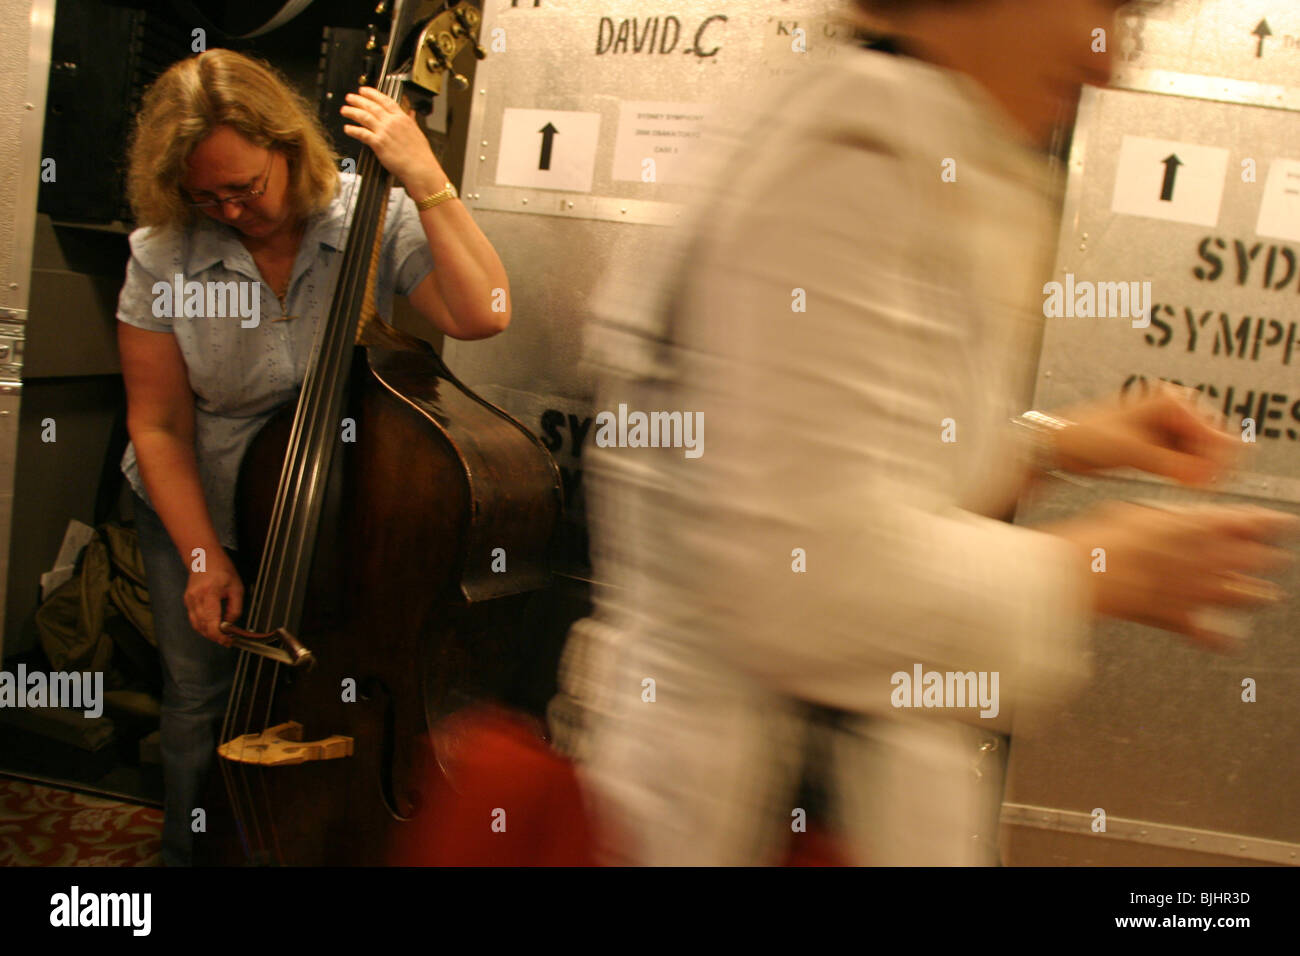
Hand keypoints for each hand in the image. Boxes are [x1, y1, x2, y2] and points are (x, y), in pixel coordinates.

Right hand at [184, 550, 243, 645]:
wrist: (204, 558)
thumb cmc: (221, 569)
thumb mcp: (236, 587)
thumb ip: (235, 608)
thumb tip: (231, 624)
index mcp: (210, 593)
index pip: (211, 621)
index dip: (219, 635)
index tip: (228, 640)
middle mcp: (196, 598)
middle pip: (202, 626)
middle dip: (215, 637)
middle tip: (227, 640)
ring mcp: (189, 600)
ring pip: (196, 625)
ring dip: (208, 633)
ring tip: (222, 634)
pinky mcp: (187, 601)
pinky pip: (194, 619)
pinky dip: (203, 626)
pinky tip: (212, 626)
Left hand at [340, 87, 446, 196]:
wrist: (420, 168)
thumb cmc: (421, 155)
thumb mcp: (418, 132)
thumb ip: (411, 120)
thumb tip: (411, 113)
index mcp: (402, 118)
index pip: (385, 100)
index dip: (372, 93)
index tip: (363, 90)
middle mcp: (392, 122)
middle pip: (371, 106)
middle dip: (358, 100)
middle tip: (349, 97)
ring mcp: (384, 132)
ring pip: (364, 117)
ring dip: (352, 112)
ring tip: (344, 110)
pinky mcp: (378, 143)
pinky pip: (362, 133)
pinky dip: (353, 130)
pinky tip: (347, 129)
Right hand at [1046, 502, 1297, 650]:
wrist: (1078, 574)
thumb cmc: (1096, 539)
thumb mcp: (1129, 510)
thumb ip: (1159, 519)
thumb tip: (1161, 522)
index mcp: (1196, 526)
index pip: (1252, 522)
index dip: (1273, 523)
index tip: (1282, 523)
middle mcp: (1205, 559)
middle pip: (1259, 559)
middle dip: (1268, 557)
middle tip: (1273, 555)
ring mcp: (1195, 592)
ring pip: (1248, 597)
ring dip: (1259, 594)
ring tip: (1266, 594)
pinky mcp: (1178, 620)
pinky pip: (1213, 636)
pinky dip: (1222, 639)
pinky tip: (1226, 640)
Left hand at [1051, 383, 1240, 483]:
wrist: (1060, 443)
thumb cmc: (1085, 435)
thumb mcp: (1132, 451)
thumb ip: (1172, 464)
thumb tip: (1206, 476)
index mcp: (1169, 401)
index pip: (1212, 430)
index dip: (1217, 458)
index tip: (1215, 481)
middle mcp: (1171, 409)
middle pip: (1211, 439)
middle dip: (1211, 463)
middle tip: (1206, 486)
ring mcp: (1166, 425)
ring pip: (1200, 450)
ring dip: (1200, 469)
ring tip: (1194, 486)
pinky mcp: (1158, 441)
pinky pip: (1185, 457)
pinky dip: (1187, 470)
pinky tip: (1185, 482)